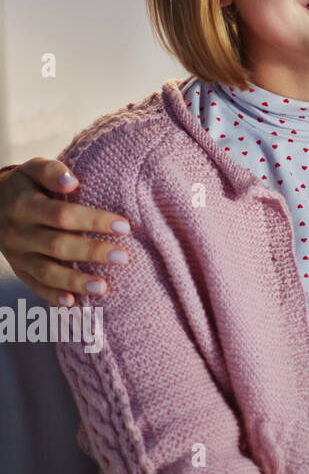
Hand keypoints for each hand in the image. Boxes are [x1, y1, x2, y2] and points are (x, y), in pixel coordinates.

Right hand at [0, 158, 130, 305]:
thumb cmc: (26, 185)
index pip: (63, 215)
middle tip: (123, 257)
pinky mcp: (19, 269)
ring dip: (75, 282)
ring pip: (46, 271)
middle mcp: (18, 233)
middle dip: (92, 252)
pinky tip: (74, 304)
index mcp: (24, 206)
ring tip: (103, 288)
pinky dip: (53, 296)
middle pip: (58, 246)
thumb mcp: (33, 169)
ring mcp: (17, 255)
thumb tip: (72, 182)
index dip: (94, 221)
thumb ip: (52, 171)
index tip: (125, 226)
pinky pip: (35, 286)